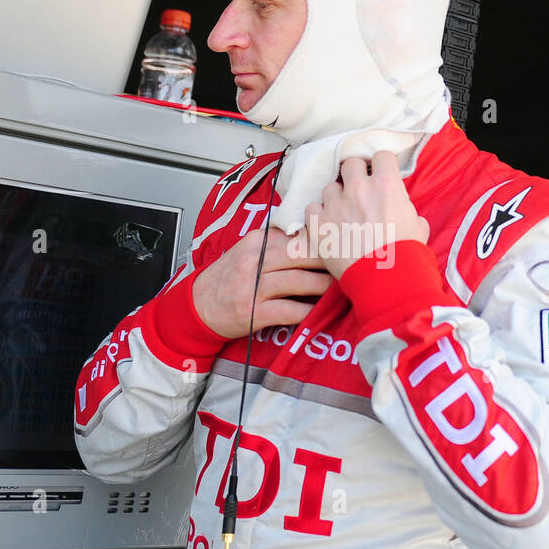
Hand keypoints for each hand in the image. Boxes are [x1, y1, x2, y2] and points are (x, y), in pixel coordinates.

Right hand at [192, 226, 333, 337]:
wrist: (197, 306)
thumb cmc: (229, 278)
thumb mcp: (249, 252)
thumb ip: (277, 244)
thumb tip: (313, 237)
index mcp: (257, 242)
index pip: (296, 236)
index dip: (323, 241)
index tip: (344, 244)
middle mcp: (253, 261)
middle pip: (300, 255)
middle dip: (328, 260)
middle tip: (350, 264)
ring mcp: (252, 287)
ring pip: (297, 281)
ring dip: (323, 285)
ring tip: (341, 287)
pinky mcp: (252, 312)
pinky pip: (287, 310)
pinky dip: (307, 311)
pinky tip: (320, 311)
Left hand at [303, 150, 428, 279]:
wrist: (385, 280)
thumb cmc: (406, 255)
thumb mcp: (418, 227)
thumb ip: (408, 211)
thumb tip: (404, 211)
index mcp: (386, 185)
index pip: (381, 156)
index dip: (381, 165)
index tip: (381, 174)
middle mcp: (358, 188)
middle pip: (350, 164)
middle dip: (355, 174)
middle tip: (359, 190)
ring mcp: (335, 205)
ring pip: (329, 187)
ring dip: (335, 196)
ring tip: (341, 212)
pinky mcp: (318, 224)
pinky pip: (311, 208)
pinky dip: (317, 214)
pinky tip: (325, 224)